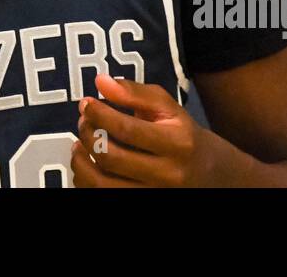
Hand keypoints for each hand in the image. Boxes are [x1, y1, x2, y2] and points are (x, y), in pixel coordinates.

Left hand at [71, 73, 220, 186]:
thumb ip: (134, 92)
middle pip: (112, 158)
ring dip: (81, 162)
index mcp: (177, 143)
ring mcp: (155, 194)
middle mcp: (168, 174)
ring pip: (103, 185)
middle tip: (83, 121)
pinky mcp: (144, 204)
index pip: (127, 129)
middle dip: (89, 135)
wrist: (207, 172)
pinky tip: (86, 164)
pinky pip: (103, 197)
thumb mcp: (167, 107)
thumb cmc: (181, 133)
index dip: (99, 114)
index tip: (86, 103)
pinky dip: (86, 181)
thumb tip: (100, 82)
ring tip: (79, 144)